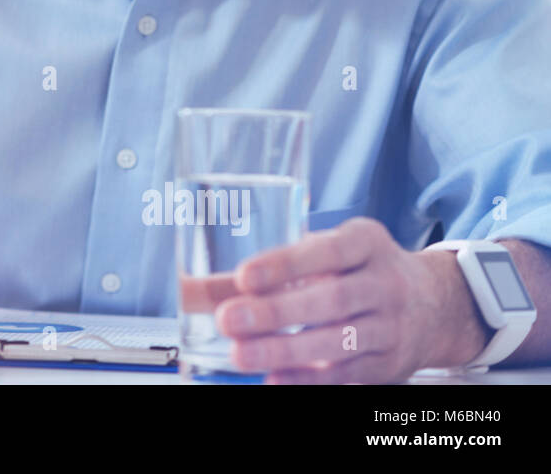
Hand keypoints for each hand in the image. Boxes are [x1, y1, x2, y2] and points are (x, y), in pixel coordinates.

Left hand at [212, 217, 487, 382]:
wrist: (433, 304)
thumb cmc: (355, 270)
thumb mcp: (322, 253)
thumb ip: (264, 270)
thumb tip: (189, 290)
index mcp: (365, 242)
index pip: (327, 251)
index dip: (286, 264)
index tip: (244, 276)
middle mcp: (384, 282)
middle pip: (331, 300)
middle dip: (277, 313)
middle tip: (229, 319)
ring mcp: (391, 325)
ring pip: (339, 340)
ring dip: (286, 350)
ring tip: (240, 353)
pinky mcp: (389, 363)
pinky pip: (348, 374)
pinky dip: (309, 379)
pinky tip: (274, 380)